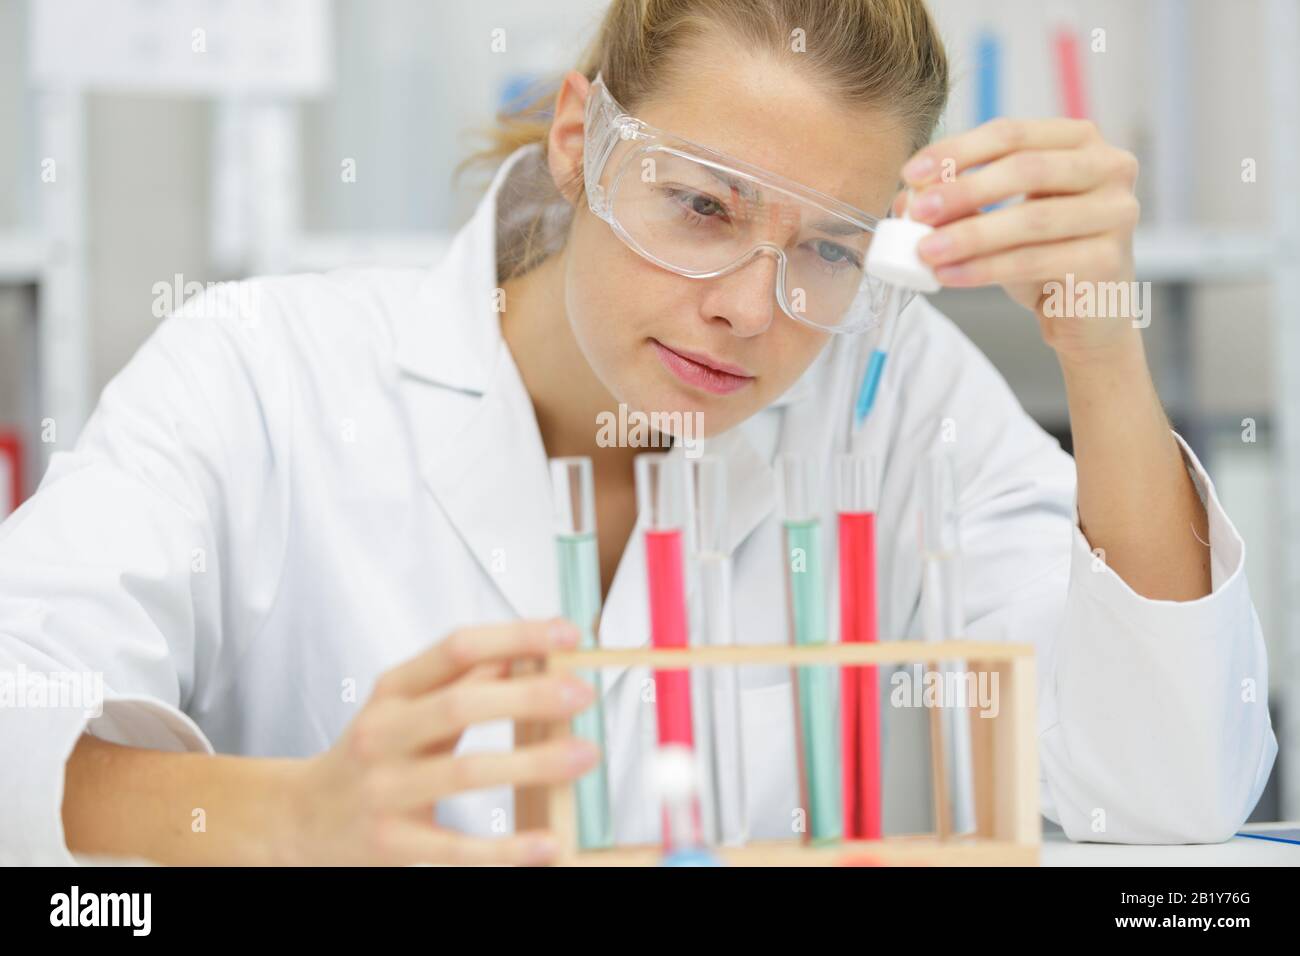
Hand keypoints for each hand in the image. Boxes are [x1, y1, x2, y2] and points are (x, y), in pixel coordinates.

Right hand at [281, 619, 598, 864]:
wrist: (297, 819)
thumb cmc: (370, 755)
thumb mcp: (405, 707)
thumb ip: (460, 681)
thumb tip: (527, 652)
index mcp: (392, 691)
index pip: (457, 648)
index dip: (516, 635)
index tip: (568, 631)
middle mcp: (382, 734)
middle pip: (460, 705)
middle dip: (528, 696)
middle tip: (582, 694)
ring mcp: (384, 791)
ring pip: (464, 772)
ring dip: (532, 762)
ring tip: (584, 755)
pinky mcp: (392, 844)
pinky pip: (457, 848)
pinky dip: (506, 848)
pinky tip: (549, 842)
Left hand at [897, 117, 1141, 364]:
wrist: (1085, 313)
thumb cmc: (1042, 255)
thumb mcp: (998, 220)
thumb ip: (961, 202)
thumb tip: (910, 196)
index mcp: (1079, 141)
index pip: (1012, 133)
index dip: (959, 150)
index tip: (911, 172)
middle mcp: (1109, 167)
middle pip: (1026, 169)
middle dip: (964, 190)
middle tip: (917, 212)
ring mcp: (1117, 213)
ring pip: (1031, 219)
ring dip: (969, 235)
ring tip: (925, 251)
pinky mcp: (1109, 260)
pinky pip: (1035, 261)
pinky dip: (984, 269)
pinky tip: (949, 276)